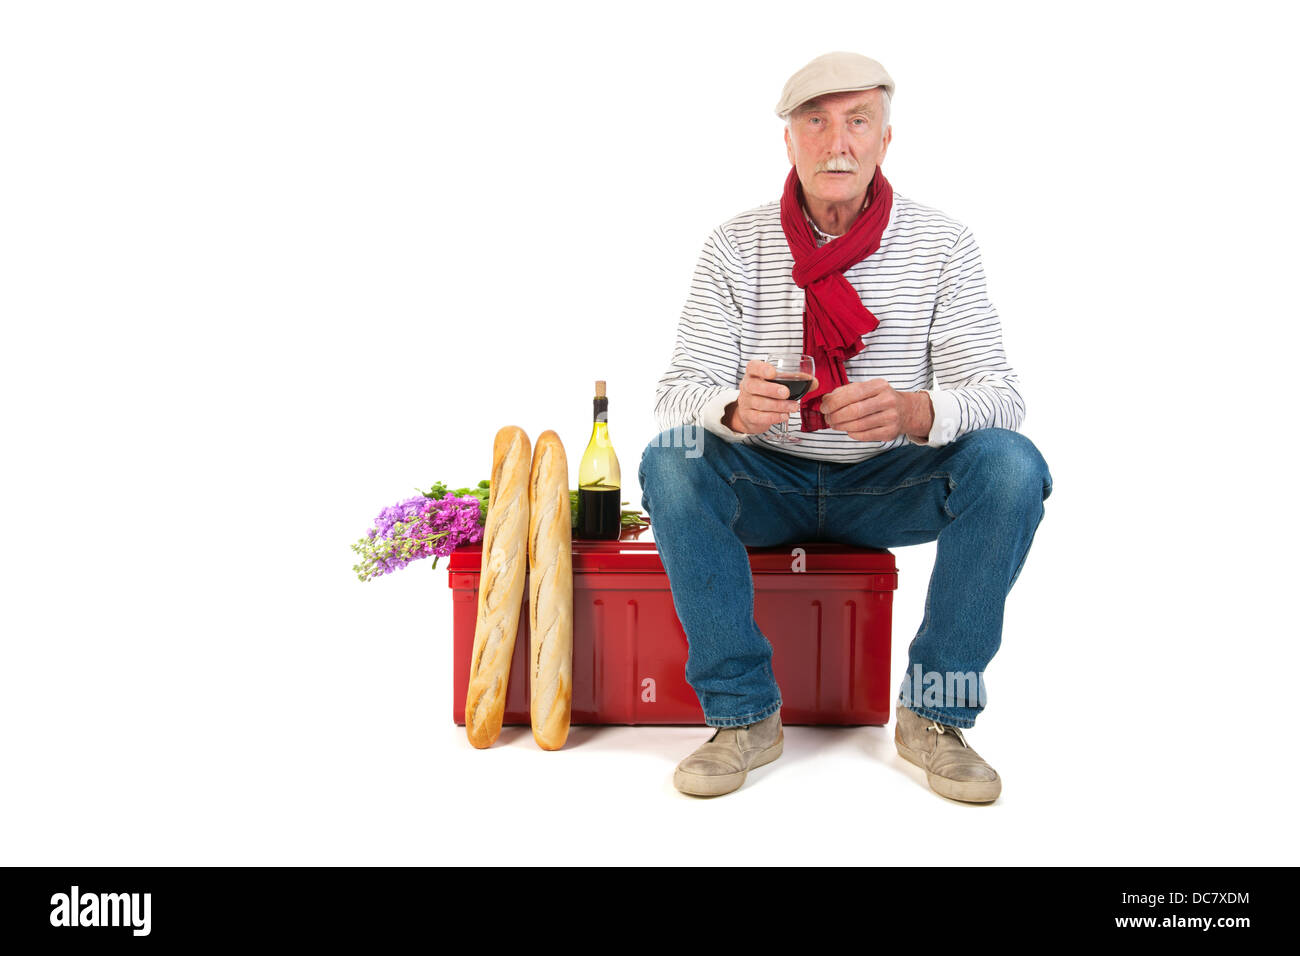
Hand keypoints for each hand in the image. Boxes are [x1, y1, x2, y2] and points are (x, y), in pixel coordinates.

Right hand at [723, 360, 819, 433]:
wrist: (750, 414)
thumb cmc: (766, 394)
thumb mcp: (777, 384)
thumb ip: (795, 381)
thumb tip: (814, 383)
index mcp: (754, 374)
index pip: (753, 367)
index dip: (762, 369)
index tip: (773, 373)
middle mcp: (747, 386)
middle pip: (754, 386)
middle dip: (771, 389)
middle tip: (786, 393)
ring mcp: (745, 402)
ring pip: (759, 403)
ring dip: (779, 406)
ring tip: (794, 407)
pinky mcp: (748, 416)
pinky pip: (760, 417)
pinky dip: (774, 417)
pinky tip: (784, 416)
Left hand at [817, 378, 932, 442]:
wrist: (906, 410)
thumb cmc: (879, 398)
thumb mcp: (867, 389)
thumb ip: (846, 392)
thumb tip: (826, 400)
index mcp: (879, 385)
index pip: (852, 393)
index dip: (833, 402)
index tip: (823, 407)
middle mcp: (887, 400)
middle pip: (854, 411)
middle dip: (835, 416)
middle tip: (828, 418)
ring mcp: (891, 417)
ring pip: (858, 425)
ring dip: (841, 426)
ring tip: (835, 424)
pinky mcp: (890, 432)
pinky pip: (864, 436)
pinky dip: (852, 434)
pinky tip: (849, 430)